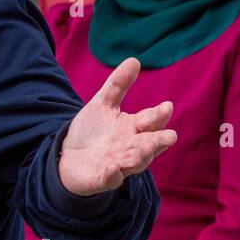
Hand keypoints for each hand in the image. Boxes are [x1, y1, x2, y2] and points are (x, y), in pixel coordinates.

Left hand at [58, 57, 176, 195]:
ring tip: (147, 149)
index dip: (158, 115)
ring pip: (135, 162)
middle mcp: (130, 148)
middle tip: (170, 135)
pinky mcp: (101, 179)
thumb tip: (134, 59)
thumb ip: (117, 85)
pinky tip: (112, 168)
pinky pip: (109, 178)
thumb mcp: (102, 104)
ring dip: (142, 156)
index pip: (150, 122)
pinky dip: (111, 175)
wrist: (68, 158)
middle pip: (148, 144)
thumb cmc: (93, 132)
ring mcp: (117, 165)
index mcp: (133, 129)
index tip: (167, 106)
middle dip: (159, 140)